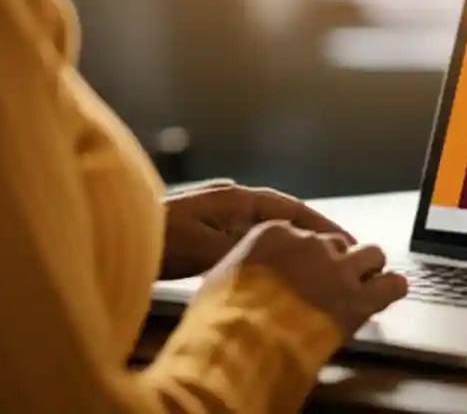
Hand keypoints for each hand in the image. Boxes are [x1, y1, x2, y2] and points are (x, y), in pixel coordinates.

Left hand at [159, 183, 353, 279]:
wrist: (118, 235)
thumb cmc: (159, 240)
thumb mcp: (208, 248)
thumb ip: (248, 249)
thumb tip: (286, 254)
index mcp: (237, 198)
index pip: (292, 208)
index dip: (322, 225)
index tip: (348, 241)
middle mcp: (232, 201)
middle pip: (284, 216)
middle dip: (313, 234)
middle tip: (342, 255)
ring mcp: (219, 213)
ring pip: (268, 228)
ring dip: (293, 243)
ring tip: (317, 263)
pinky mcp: (207, 230)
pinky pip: (250, 238)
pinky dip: (270, 250)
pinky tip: (277, 268)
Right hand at [206, 221, 407, 336]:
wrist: (244, 339)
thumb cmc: (224, 314)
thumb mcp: (220, 279)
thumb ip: (241, 269)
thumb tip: (240, 280)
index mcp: (276, 234)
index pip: (303, 234)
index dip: (306, 256)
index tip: (303, 271)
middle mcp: (312, 244)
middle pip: (337, 244)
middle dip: (336, 263)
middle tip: (331, 285)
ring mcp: (340, 268)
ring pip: (372, 254)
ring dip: (368, 269)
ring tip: (364, 286)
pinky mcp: (360, 297)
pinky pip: (393, 283)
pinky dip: (392, 289)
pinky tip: (386, 296)